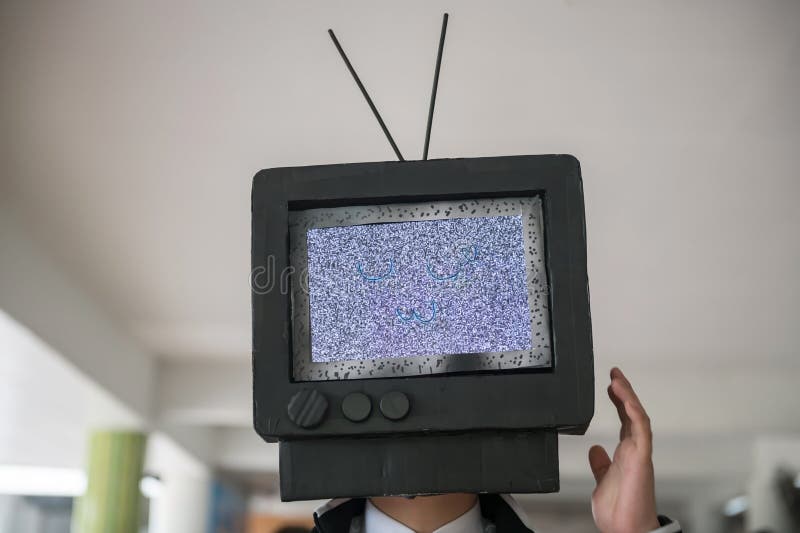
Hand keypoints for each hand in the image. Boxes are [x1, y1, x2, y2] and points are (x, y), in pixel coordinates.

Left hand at [588, 367, 660, 532]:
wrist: (625, 529)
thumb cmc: (618, 510)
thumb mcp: (602, 480)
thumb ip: (600, 464)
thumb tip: (595, 450)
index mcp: (626, 454)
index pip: (624, 420)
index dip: (618, 401)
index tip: (611, 385)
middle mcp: (634, 450)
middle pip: (632, 413)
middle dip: (624, 392)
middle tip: (614, 373)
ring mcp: (639, 453)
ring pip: (638, 417)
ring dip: (628, 396)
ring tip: (616, 378)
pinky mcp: (642, 458)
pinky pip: (641, 429)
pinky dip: (634, 411)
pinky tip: (625, 397)